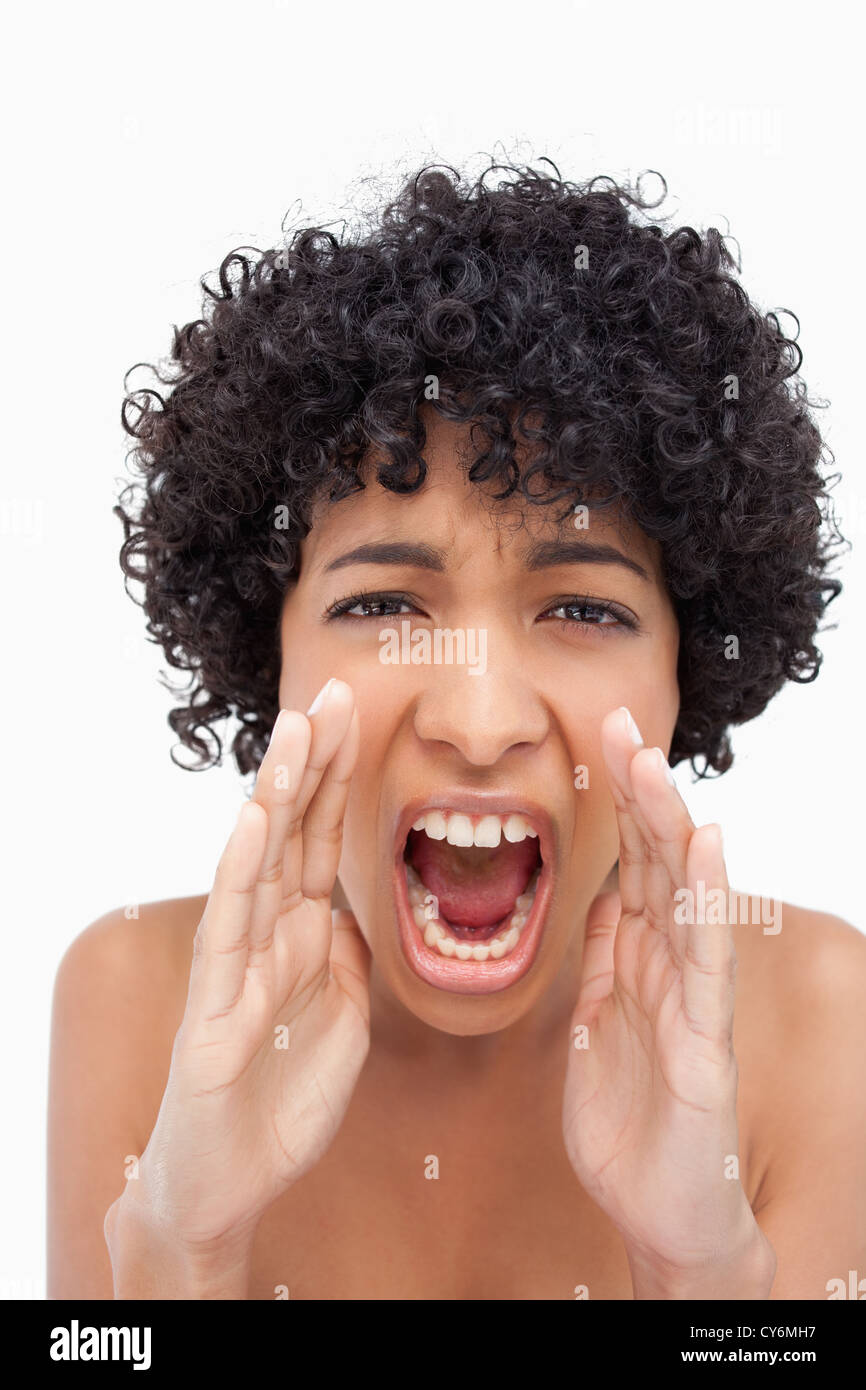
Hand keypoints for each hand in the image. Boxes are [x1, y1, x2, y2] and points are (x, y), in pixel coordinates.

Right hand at [117, 678, 368, 1251]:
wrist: (232, 1177)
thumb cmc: (281, 1096)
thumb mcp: (344, 1016)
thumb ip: (348, 957)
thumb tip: (357, 908)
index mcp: (303, 932)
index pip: (322, 837)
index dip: (339, 775)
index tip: (357, 714)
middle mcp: (268, 930)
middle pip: (294, 830)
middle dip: (314, 760)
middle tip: (333, 693)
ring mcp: (239, 958)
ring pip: (259, 859)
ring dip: (278, 792)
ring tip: (294, 731)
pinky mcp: (216, 999)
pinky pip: (231, 922)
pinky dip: (244, 866)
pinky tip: (256, 819)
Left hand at [562, 706, 774, 1295]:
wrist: (659, 1206)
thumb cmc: (631, 1118)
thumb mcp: (594, 1022)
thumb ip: (602, 958)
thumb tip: (597, 896)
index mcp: (637, 956)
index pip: (629, 861)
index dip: (616, 800)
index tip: (598, 737)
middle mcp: (670, 962)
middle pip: (656, 859)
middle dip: (637, 790)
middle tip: (618, 722)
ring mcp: (691, 992)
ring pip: (682, 891)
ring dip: (667, 821)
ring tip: (652, 762)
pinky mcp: (704, 1033)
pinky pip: (706, 954)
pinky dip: (708, 895)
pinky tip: (707, 844)